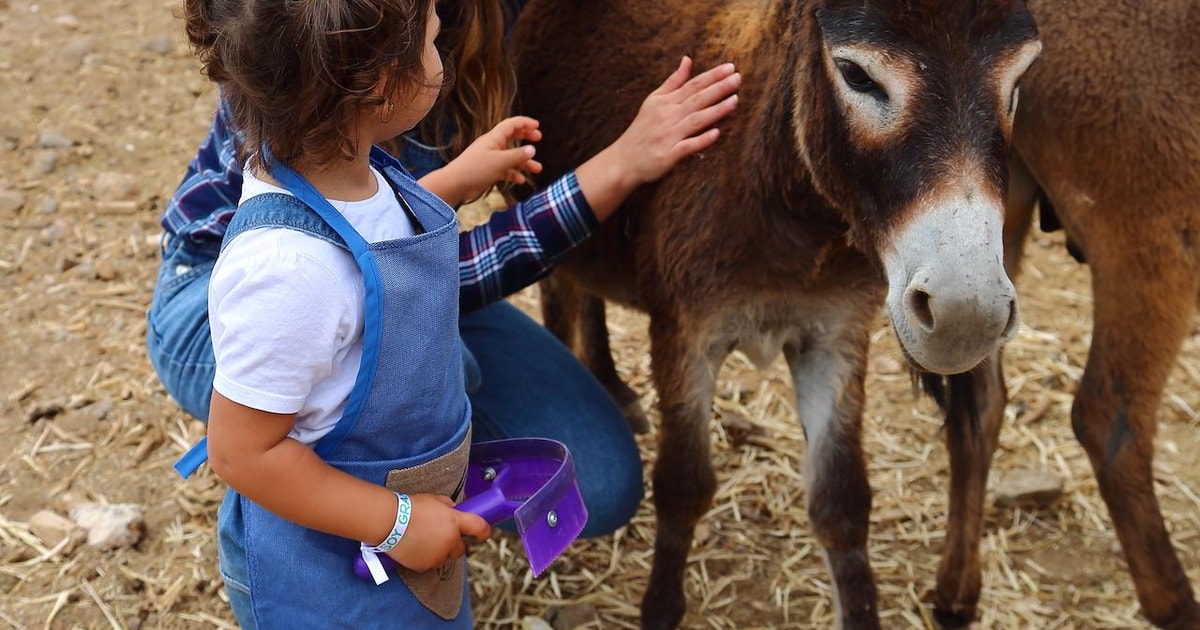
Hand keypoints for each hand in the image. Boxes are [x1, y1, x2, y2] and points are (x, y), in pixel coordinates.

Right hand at [384, 494, 491, 571]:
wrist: (389, 522)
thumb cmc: (410, 508)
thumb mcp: (434, 500)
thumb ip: (448, 507)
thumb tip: (454, 510)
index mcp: (455, 522)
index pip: (479, 527)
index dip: (484, 531)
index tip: (483, 534)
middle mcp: (450, 540)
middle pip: (461, 549)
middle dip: (454, 544)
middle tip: (440, 536)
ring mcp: (438, 555)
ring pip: (444, 557)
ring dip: (438, 551)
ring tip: (421, 540)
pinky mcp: (424, 566)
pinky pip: (429, 563)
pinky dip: (425, 558)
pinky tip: (414, 547)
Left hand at [420, 116, 543, 205]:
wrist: (455, 184)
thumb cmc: (476, 169)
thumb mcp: (500, 162)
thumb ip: (517, 156)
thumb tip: (532, 150)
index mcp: (494, 138)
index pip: (511, 125)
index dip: (524, 123)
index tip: (537, 126)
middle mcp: (492, 146)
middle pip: (512, 137)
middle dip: (525, 137)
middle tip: (538, 139)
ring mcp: (490, 159)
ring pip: (511, 157)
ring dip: (524, 162)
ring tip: (537, 169)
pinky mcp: (488, 171)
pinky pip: (504, 169)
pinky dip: (513, 173)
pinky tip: (520, 180)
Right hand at [575, 57, 739, 220]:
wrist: (624, 160)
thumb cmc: (642, 129)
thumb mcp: (653, 101)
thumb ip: (673, 81)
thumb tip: (688, 60)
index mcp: (666, 102)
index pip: (692, 85)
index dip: (712, 76)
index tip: (730, 67)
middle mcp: (668, 116)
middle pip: (696, 100)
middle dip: (718, 88)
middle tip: (738, 78)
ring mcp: (668, 136)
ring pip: (695, 121)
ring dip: (715, 111)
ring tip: (735, 101)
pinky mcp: (668, 155)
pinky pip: (687, 147)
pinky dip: (701, 140)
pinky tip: (716, 133)